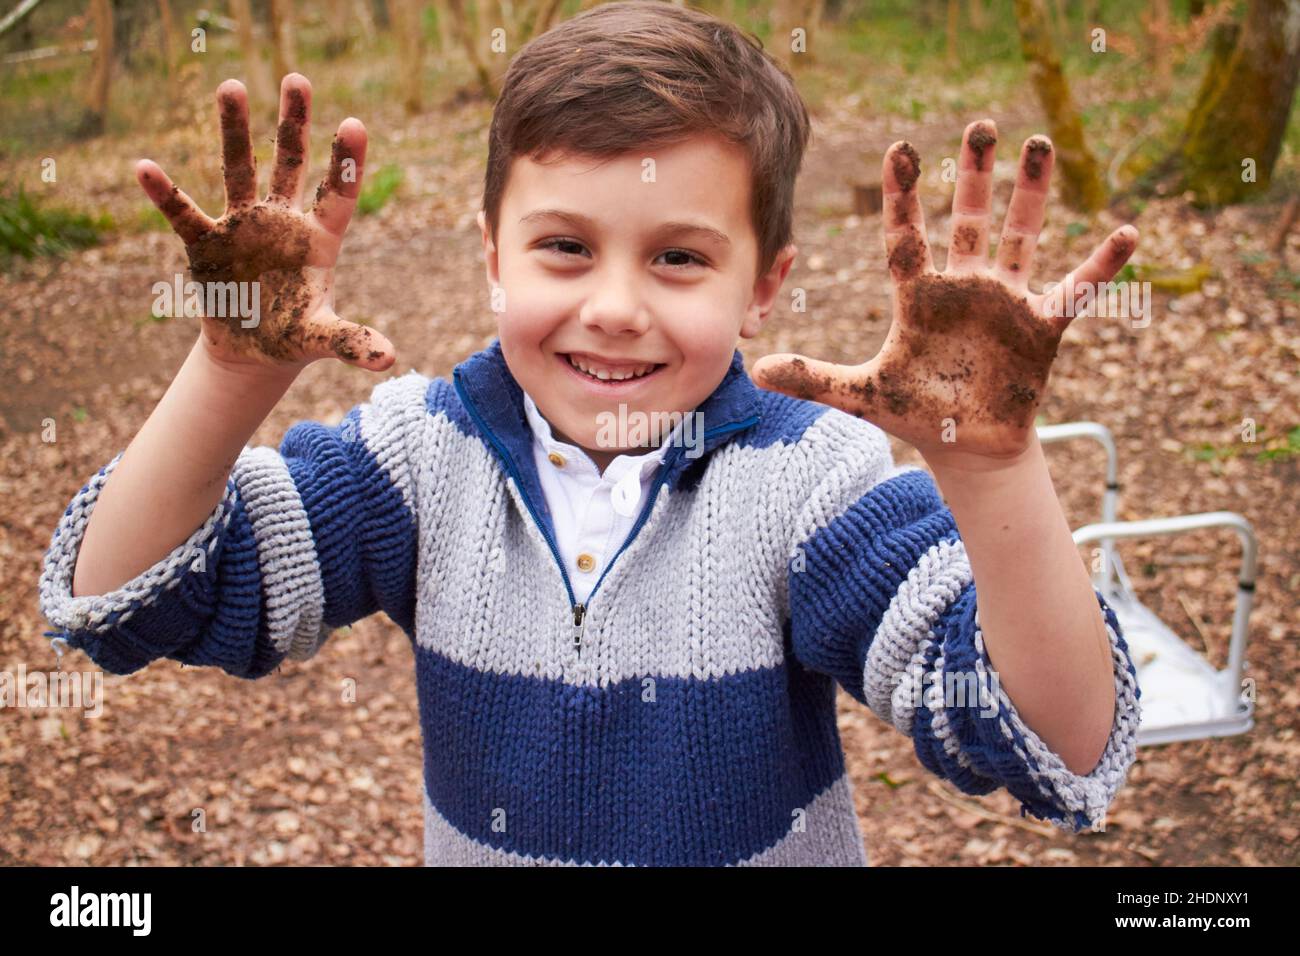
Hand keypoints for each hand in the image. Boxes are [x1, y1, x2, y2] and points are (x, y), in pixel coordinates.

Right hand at [136, 73, 394, 372]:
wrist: (253, 352)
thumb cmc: (294, 338)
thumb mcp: (322, 339)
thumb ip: (352, 342)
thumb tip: (387, 359)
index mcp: (318, 240)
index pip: (336, 193)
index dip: (344, 161)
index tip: (354, 122)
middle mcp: (282, 222)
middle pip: (289, 162)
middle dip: (293, 123)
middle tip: (296, 79)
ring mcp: (243, 226)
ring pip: (239, 169)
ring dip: (235, 131)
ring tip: (231, 85)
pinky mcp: (206, 242)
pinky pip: (184, 212)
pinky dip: (165, 193)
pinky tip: (144, 168)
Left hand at [752, 119, 1137, 466]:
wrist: (965, 448)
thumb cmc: (916, 416)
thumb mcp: (861, 396)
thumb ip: (813, 378)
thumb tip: (755, 367)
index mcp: (919, 297)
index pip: (907, 236)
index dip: (904, 195)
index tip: (900, 148)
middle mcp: (963, 288)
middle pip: (969, 221)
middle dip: (975, 175)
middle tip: (979, 124)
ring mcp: (1004, 303)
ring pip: (1020, 237)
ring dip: (1032, 194)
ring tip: (1039, 145)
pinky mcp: (1041, 327)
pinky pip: (1076, 289)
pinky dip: (1100, 266)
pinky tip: (1124, 234)